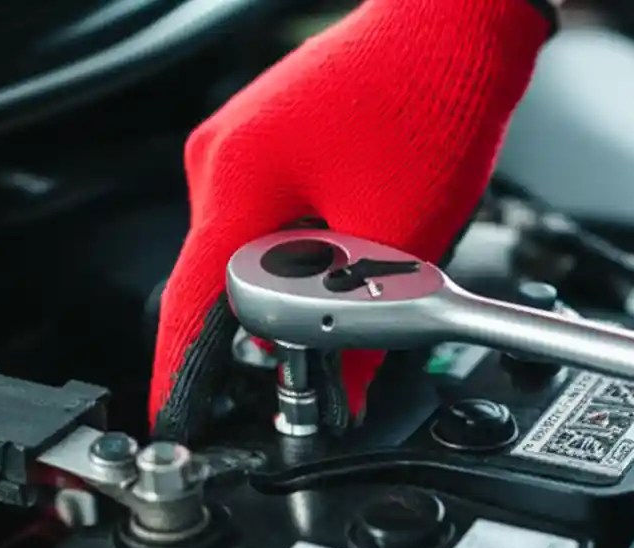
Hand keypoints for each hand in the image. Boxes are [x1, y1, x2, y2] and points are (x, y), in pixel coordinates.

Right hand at [151, 0, 552, 440]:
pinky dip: (304, 249)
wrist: (454, 22)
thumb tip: (347, 388)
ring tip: (366, 267)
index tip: (180, 422)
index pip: (188, 307)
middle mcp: (220, 160)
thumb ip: (364, 322)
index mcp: (236, 180)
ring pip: (249, 253)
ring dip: (295, 285)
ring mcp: (240, 146)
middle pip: (220, 284)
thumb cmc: (428, 97)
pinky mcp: (267, 143)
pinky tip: (357, 235)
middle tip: (321, 359)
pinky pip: (268, 219)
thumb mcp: (401, 233)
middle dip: (269, 330)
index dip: (182, 377)